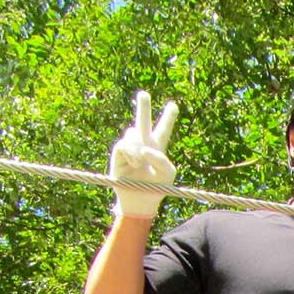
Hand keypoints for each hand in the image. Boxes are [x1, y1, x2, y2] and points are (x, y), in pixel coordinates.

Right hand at [108, 90, 178, 218]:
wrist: (139, 200)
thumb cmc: (157, 187)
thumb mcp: (168, 173)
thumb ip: (162, 158)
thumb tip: (144, 147)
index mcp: (158, 147)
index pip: (164, 129)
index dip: (168, 117)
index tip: (174, 105)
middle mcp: (143, 144)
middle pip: (143, 121)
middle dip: (143, 107)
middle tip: (144, 93)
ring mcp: (130, 147)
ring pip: (133, 131)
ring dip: (138, 145)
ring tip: (140, 161)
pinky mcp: (119, 153)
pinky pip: (125, 144)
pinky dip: (132, 153)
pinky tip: (134, 163)